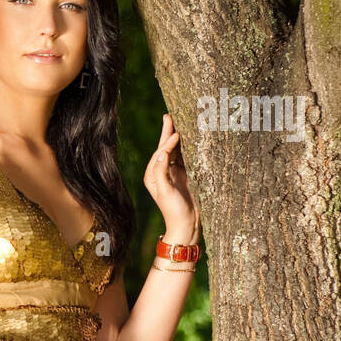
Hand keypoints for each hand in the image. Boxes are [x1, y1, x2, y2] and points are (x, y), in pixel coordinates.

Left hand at [145, 113, 197, 244]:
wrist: (186, 225)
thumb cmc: (174, 210)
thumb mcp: (166, 191)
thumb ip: (162, 171)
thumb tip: (162, 152)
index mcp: (152, 175)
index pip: (159, 153)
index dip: (167, 142)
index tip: (176, 132)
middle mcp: (160, 172)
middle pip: (164, 148)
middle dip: (167, 133)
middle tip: (169, 116)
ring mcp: (172, 173)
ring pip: (174, 151)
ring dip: (176, 137)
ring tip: (177, 122)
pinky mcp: (183, 176)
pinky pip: (183, 157)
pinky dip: (185, 147)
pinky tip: (188, 138)